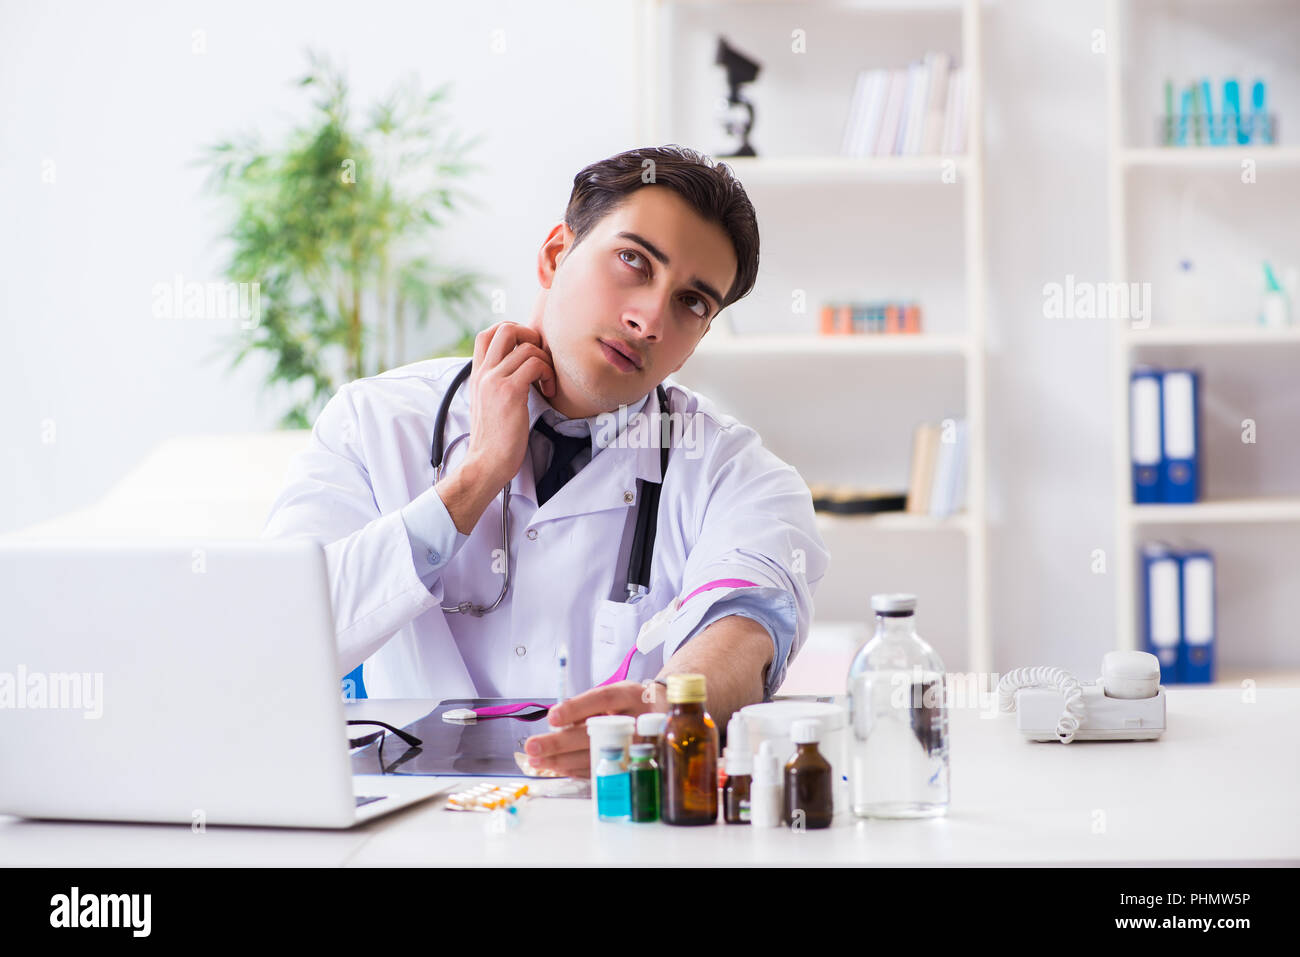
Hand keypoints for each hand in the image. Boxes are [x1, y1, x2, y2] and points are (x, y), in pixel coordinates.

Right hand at [463, 321, 556, 493]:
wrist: (486, 462)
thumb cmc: (493, 439)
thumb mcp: (487, 404)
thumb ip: (495, 384)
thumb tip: (517, 370)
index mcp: (477, 375)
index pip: (487, 334)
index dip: (512, 332)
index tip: (527, 352)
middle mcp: (484, 373)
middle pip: (505, 328)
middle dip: (530, 335)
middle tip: (540, 358)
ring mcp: (495, 380)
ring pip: (527, 347)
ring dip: (545, 361)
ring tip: (546, 382)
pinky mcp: (510, 392)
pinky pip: (535, 365)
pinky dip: (547, 374)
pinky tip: (547, 391)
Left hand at [523, 680, 667, 778]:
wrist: (667, 715)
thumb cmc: (632, 702)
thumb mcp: (618, 691)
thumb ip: (592, 705)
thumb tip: (557, 724)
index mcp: (632, 695)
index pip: (603, 699)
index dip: (577, 708)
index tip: (552, 717)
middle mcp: (637, 721)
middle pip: (595, 733)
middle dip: (560, 743)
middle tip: (533, 747)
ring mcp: (636, 746)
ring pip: (595, 755)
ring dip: (562, 760)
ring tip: (536, 760)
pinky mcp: (632, 764)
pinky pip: (601, 769)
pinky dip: (575, 769)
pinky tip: (556, 766)